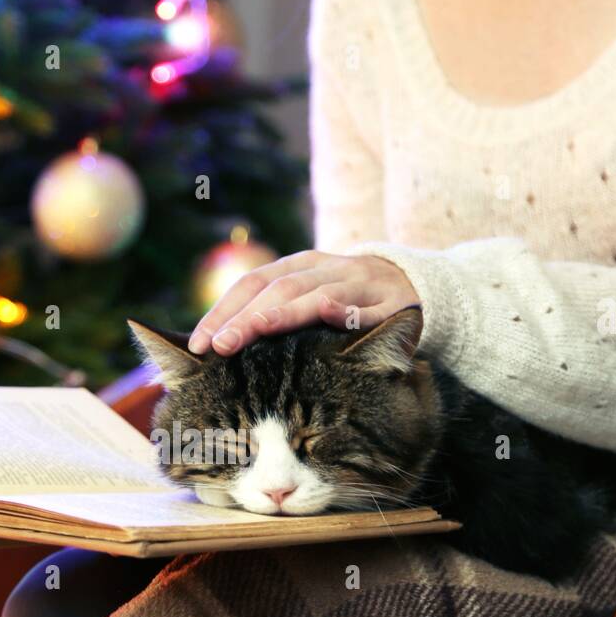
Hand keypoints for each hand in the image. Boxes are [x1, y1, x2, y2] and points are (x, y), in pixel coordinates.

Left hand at [188, 250, 420, 354]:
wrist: (418, 290)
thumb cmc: (350, 307)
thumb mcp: (310, 303)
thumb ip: (271, 318)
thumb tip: (214, 348)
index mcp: (300, 268)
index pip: (253, 284)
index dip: (223, 311)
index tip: (197, 344)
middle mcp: (327, 270)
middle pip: (278, 289)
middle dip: (244, 318)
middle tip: (217, 346)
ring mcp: (361, 284)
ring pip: (316, 294)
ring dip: (283, 313)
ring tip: (256, 331)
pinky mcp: (392, 305)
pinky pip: (367, 309)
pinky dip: (346, 311)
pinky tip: (328, 314)